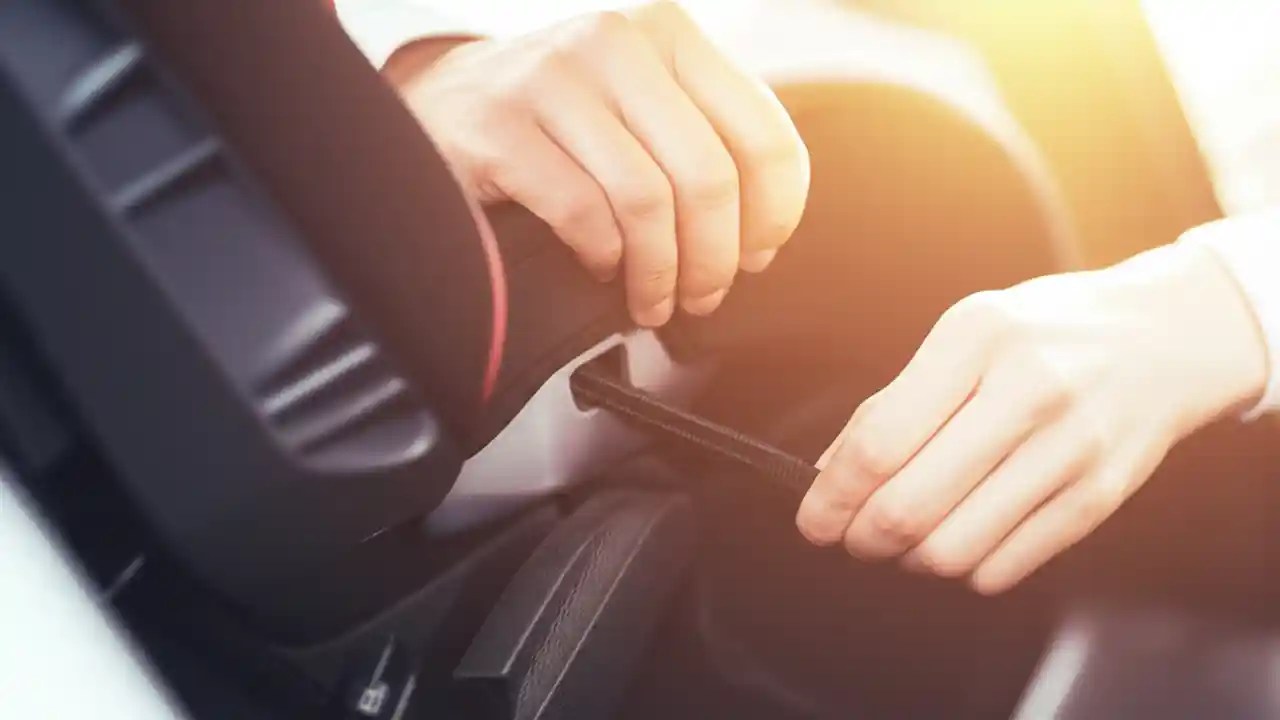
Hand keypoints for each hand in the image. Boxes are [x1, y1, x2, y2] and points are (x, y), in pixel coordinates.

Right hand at [388, 2, 809, 326]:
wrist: (443, 104)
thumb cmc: (563, 122)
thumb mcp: (643, 105)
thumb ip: (706, 142)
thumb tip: (762, 233)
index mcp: (668, 33)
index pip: (761, 133)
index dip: (773, 212)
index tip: (757, 255)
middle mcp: (614, 42)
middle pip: (708, 175)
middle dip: (715, 258)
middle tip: (703, 297)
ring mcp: (551, 79)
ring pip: (647, 201)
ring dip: (659, 272)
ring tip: (653, 301)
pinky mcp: (498, 126)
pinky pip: (581, 213)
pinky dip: (602, 256)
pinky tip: (600, 267)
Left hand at [797, 241, 1267, 593]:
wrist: (1164, 338)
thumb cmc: (1046, 335)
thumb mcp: (965, 334)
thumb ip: (895, 402)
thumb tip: (828, 474)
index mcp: (976, 337)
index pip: (879, 442)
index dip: (831, 497)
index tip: (814, 520)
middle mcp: (1027, 390)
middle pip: (909, 506)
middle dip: (862, 537)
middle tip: (854, 536)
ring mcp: (1070, 446)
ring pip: (954, 549)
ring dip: (911, 559)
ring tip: (908, 539)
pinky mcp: (1099, 495)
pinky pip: (1006, 566)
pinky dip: (967, 569)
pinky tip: (963, 538)